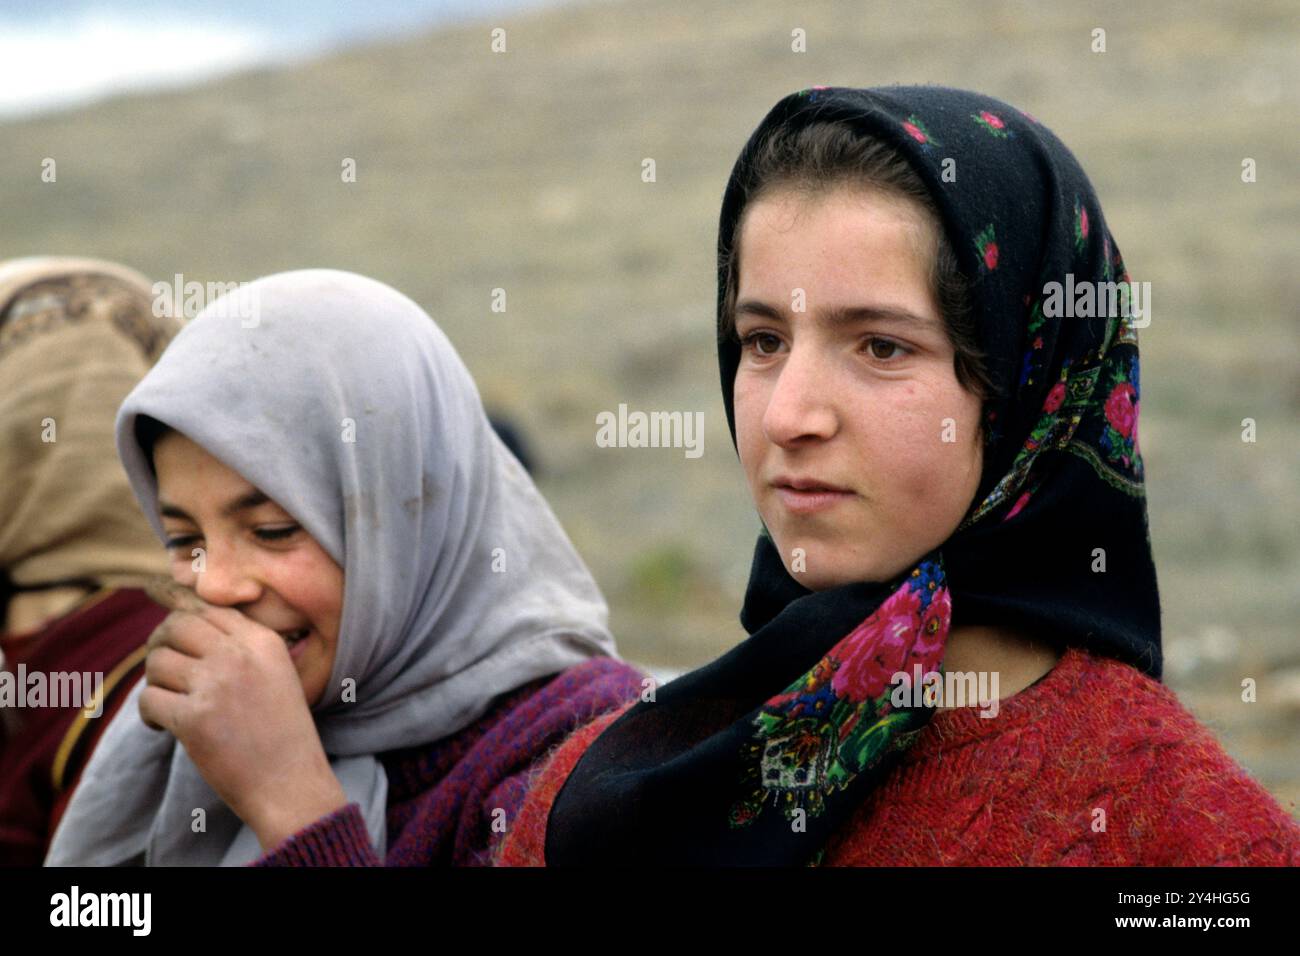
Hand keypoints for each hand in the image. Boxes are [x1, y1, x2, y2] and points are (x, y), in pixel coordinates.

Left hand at [140, 598, 347, 849]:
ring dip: (155, 683)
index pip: (206, 608)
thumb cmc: (281, 734)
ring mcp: (216, 684)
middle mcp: (240, 654)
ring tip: (170, 704)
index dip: (178, 616)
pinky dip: (149, 715)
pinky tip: (164, 728)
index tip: (167, 629)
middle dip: (159, 646)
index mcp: (263, 641)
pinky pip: (148, 699)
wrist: (292, 784)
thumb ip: (241, 648)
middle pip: (175, 626)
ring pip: (157, 662)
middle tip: (163, 671)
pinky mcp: (194, 718)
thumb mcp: (276, 675)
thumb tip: (183, 626)